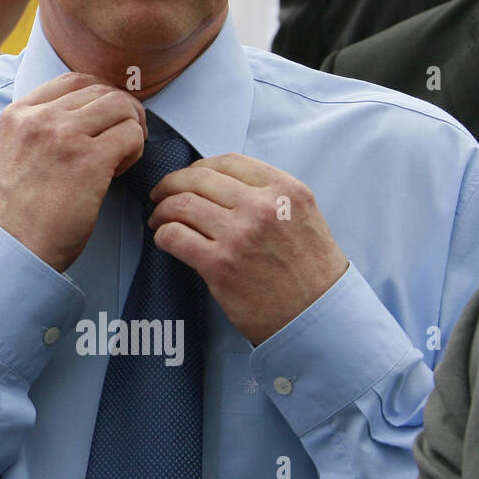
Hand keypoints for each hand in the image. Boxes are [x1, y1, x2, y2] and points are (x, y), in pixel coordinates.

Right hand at [0, 73, 146, 272]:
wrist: (18, 247)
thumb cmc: (23, 209)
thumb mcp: (20, 151)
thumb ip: (45, 126)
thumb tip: (94, 108)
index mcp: (18, 114)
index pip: (74, 80)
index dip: (101, 96)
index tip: (107, 119)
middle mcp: (38, 118)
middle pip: (102, 91)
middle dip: (122, 113)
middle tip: (123, 140)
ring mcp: (62, 136)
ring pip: (121, 107)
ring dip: (131, 129)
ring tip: (121, 156)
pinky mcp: (88, 159)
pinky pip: (131, 135)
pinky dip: (135, 151)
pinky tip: (120, 171)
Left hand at [148, 154, 348, 344]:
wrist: (318, 316)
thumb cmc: (310, 269)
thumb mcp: (300, 215)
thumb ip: (267, 194)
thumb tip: (218, 184)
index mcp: (285, 190)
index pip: (228, 161)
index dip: (198, 167)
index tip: (187, 177)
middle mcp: (262, 208)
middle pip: (197, 179)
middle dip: (170, 184)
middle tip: (160, 194)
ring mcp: (239, 236)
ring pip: (180, 204)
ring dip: (162, 210)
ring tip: (159, 219)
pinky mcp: (220, 265)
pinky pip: (174, 236)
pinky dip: (162, 235)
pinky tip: (165, 239)